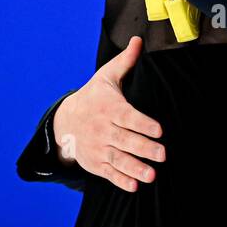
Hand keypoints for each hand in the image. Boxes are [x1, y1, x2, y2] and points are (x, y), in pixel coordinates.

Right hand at [52, 37, 164, 191]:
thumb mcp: (106, 78)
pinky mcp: (96, 163)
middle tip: (162, 154)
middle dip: (144, 148)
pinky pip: (109, 173)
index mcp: (109, 109)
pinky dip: (121, 180)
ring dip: (135, 169)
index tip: (159, 130)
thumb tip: (139, 40)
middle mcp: (103, 130)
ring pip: (118, 160)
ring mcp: (99, 148)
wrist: (64, 121)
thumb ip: (126, 62)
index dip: (142, 124)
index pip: (128, 117)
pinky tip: (135, 186)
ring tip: (152, 176)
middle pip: (125, 140)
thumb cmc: (94, 97)